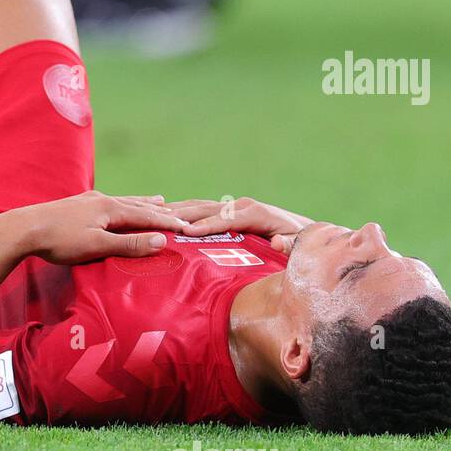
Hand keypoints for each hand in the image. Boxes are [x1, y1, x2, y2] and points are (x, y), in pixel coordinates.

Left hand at [0, 191, 187, 264]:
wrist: (24, 229)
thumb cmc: (60, 240)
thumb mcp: (98, 245)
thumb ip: (129, 244)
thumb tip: (161, 240)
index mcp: (110, 208)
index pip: (146, 215)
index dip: (167, 222)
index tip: (186, 227)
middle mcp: (102, 200)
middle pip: (137, 205)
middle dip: (159, 210)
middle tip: (179, 212)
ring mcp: (87, 201)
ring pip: (122, 202)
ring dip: (141, 204)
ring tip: (157, 201)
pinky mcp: (75, 205)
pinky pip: (108, 204)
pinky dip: (122, 205)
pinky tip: (115, 205)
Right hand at [162, 196, 312, 253]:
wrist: (301, 231)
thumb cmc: (298, 243)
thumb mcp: (299, 245)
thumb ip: (290, 245)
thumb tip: (276, 243)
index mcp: (256, 213)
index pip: (227, 219)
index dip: (206, 225)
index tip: (186, 233)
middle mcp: (241, 206)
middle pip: (206, 209)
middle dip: (181, 216)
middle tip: (156, 223)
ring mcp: (231, 206)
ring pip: (198, 207)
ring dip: (175, 212)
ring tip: (149, 218)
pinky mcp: (224, 211)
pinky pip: (198, 211)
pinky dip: (179, 213)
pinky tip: (159, 218)